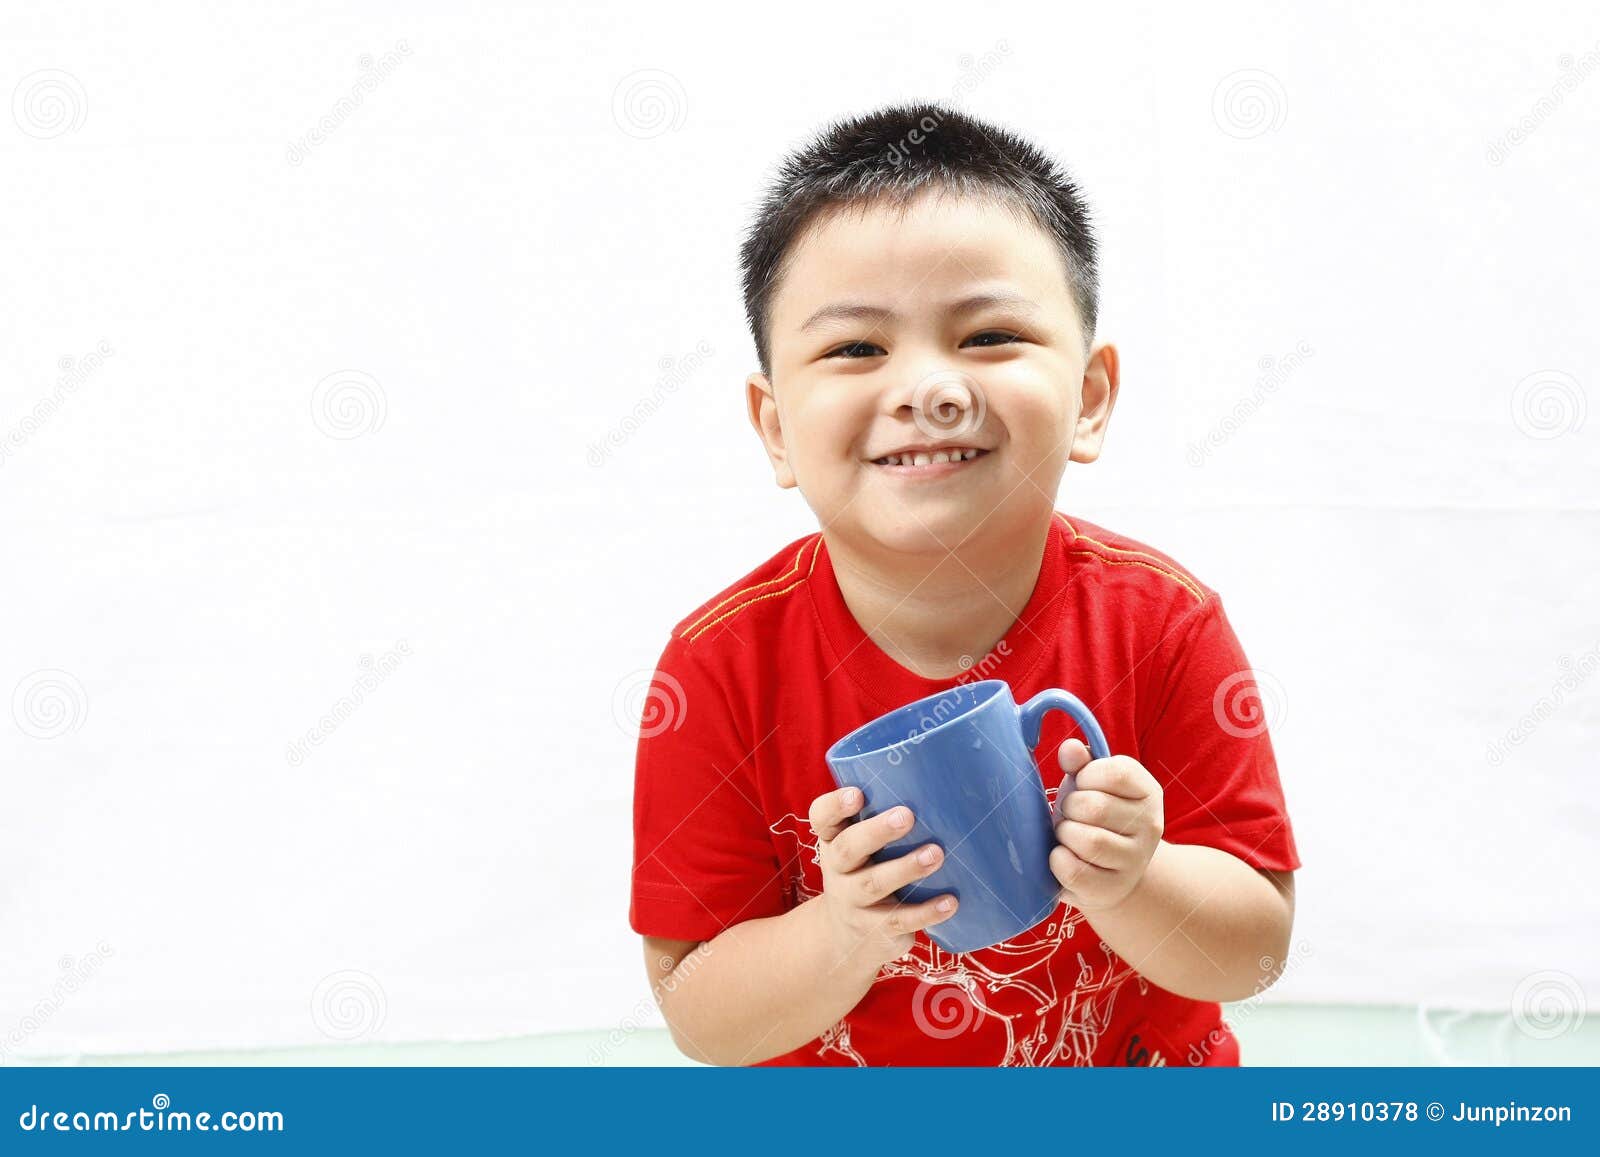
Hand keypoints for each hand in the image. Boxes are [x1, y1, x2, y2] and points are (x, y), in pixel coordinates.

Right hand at [807, 786, 959, 969]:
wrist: (844, 938)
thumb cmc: (863, 872)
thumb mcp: (860, 848)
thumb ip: (882, 821)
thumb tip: (938, 791)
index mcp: (833, 840)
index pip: (822, 818)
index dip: (835, 806)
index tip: (857, 794)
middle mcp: (838, 869)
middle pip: (849, 848)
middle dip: (876, 831)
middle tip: (906, 816)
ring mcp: (854, 901)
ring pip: (875, 883)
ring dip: (906, 868)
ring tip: (935, 854)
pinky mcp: (876, 928)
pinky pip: (900, 920)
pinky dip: (926, 912)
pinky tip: (950, 902)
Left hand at [1048, 739, 1163, 912]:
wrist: (1111, 870)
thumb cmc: (1095, 817)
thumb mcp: (1091, 784)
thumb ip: (1081, 763)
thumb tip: (1070, 748)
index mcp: (1147, 792)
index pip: (1116, 773)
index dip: (1086, 776)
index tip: (1082, 785)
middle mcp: (1150, 826)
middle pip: (1096, 807)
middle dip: (1069, 807)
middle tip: (1069, 814)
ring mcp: (1135, 861)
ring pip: (1089, 842)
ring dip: (1065, 834)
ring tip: (1067, 835)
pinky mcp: (1112, 888)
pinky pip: (1074, 871)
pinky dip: (1058, 860)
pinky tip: (1061, 855)